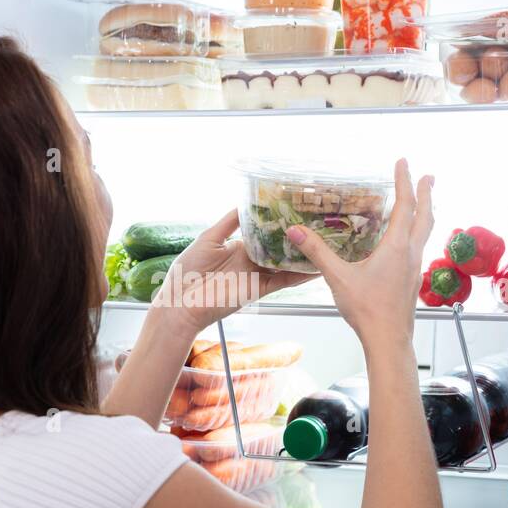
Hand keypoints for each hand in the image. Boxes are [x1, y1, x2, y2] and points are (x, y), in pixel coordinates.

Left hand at [149, 210, 314, 335]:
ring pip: (286, 263)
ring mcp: (256, 275)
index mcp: (238, 247)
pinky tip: (316, 267)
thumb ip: (229, 222)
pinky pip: (283, 280)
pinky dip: (300, 275)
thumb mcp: (208, 238)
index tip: (296, 210)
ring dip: (303, 256)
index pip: (264, 232)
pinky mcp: (259, 289)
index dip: (278, 223)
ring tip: (326, 243)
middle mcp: (250, 260)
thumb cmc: (188, 270)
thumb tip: (245, 202)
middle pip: (278, 247)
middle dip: (296, 238)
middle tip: (319, 224)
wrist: (181, 304)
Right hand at [286, 159, 433, 352]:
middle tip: (429, 176)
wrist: (388, 339)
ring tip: (423, 203)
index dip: (404, 182)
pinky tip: (406, 241)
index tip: (404, 162)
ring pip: (425, 233)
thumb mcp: (338, 277)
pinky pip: (418, 248)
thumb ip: (317, 252)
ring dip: (425, 213)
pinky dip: (417, 233)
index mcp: (396, 247)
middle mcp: (410, 253)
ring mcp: (414, 268)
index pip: (405, 205)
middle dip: (427, 193)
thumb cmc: (367, 309)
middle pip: (425, 216)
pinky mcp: (412, 281)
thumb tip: (295, 231)